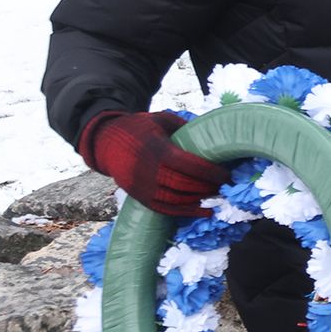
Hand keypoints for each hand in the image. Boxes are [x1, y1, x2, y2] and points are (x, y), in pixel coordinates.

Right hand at [79, 109, 226, 218]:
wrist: (105, 141)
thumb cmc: (138, 128)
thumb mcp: (160, 119)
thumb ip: (184, 126)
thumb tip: (212, 131)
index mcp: (155, 148)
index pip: (187, 164)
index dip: (209, 172)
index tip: (226, 174)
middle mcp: (147, 169)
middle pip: (184, 184)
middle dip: (207, 187)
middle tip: (224, 185)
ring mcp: (141, 185)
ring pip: (176, 198)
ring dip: (199, 199)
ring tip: (216, 195)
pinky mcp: (138, 196)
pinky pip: (165, 209)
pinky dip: (186, 212)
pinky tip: (203, 210)